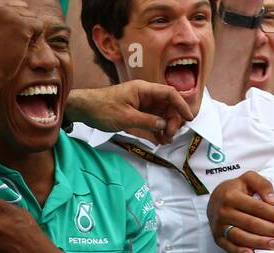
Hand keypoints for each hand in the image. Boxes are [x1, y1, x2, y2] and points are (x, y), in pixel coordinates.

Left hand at [66, 80, 192, 142]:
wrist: (85, 110)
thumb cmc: (103, 109)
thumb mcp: (126, 117)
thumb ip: (147, 121)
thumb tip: (164, 124)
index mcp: (144, 90)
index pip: (169, 93)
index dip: (181, 105)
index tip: (188, 119)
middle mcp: (146, 96)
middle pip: (169, 106)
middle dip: (173, 121)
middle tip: (169, 135)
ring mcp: (143, 105)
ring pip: (163, 115)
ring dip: (167, 127)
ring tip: (165, 141)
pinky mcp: (138, 114)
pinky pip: (154, 121)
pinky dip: (158, 130)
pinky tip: (160, 141)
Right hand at [207, 171, 273, 252]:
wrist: (214, 199)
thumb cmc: (236, 190)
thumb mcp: (249, 179)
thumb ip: (263, 185)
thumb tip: (273, 201)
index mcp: (232, 196)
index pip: (258, 208)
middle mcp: (224, 211)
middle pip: (251, 223)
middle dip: (272, 230)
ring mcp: (219, 226)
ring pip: (241, 236)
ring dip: (260, 242)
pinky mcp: (217, 237)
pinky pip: (228, 247)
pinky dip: (239, 252)